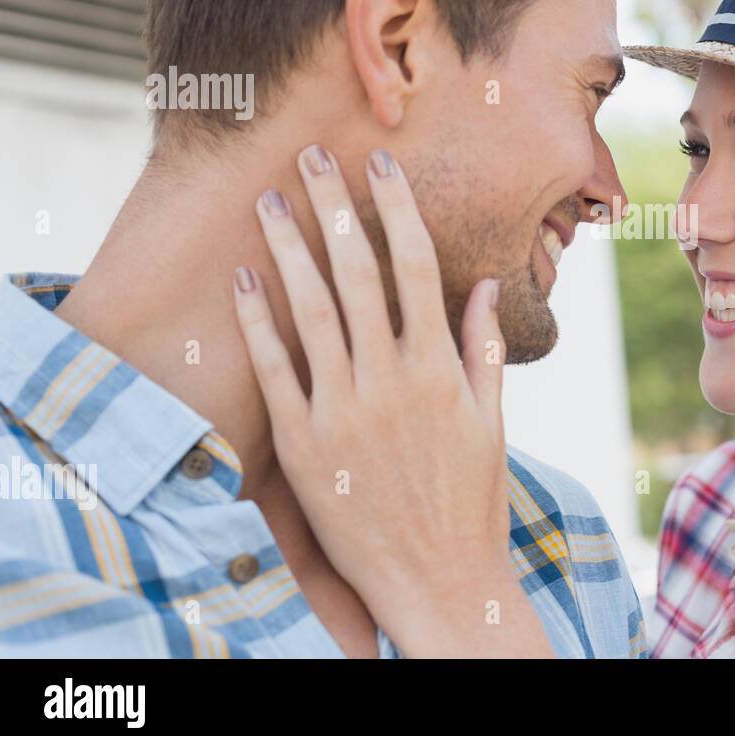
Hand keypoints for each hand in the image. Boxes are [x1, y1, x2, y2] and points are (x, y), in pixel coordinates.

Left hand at [231, 144, 551, 656]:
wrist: (439, 578)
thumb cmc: (471, 498)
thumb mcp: (491, 420)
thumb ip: (484, 348)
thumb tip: (485, 286)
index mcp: (440, 367)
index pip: (416, 267)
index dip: (396, 210)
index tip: (379, 167)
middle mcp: (391, 378)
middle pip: (356, 273)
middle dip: (333, 207)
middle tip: (309, 157)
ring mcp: (344, 410)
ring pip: (310, 310)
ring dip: (287, 248)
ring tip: (268, 201)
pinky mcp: (305, 444)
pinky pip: (276, 372)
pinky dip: (257, 323)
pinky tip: (244, 281)